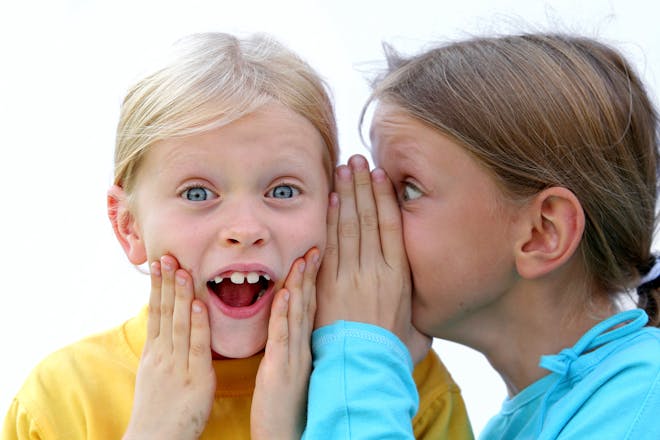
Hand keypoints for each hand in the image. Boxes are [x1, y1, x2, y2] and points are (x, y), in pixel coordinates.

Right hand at [123, 255, 215, 439]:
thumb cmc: (158, 412)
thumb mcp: (155, 376)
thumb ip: (163, 351)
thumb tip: (165, 330)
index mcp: (154, 353)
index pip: (157, 312)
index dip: (158, 287)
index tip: (160, 263)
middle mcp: (163, 355)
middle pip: (165, 312)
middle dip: (167, 282)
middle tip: (168, 255)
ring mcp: (177, 365)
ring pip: (179, 323)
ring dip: (181, 295)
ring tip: (182, 269)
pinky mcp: (195, 378)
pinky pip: (197, 346)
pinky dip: (198, 324)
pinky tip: (200, 304)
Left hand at [251, 247, 319, 439]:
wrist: (287, 439)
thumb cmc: (288, 409)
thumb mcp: (294, 374)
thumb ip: (295, 350)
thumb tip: (297, 332)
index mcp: (304, 348)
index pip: (310, 308)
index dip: (312, 281)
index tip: (314, 255)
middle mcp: (303, 349)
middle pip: (308, 305)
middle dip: (311, 274)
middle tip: (316, 246)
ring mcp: (294, 358)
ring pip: (298, 315)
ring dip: (301, 284)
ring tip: (305, 258)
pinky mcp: (280, 370)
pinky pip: (283, 337)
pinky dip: (285, 313)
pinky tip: (287, 292)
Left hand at [316, 155, 430, 362]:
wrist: (362, 369)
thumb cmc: (392, 351)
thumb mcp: (417, 326)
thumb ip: (417, 305)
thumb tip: (424, 297)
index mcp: (400, 275)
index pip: (391, 225)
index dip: (385, 197)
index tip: (380, 174)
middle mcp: (377, 269)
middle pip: (368, 218)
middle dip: (361, 186)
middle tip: (355, 159)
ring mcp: (351, 274)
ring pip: (349, 225)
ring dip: (345, 195)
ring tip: (342, 169)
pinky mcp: (329, 283)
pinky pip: (330, 244)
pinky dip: (330, 220)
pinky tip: (329, 199)